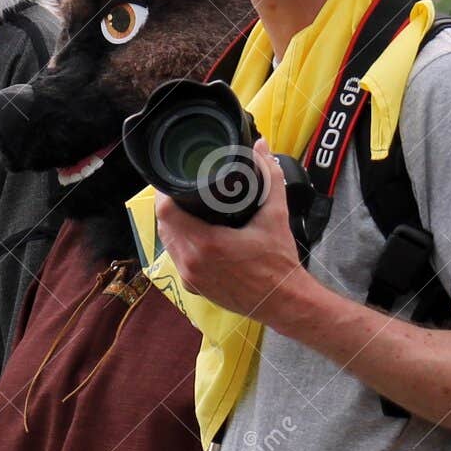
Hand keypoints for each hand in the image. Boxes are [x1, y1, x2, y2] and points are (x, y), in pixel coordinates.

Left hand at [154, 138, 305, 325]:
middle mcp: (191, 263)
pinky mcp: (194, 288)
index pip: (166, 212)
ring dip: (172, 225)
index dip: (165, 193)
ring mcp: (190, 277)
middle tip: (181, 189)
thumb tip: (261, 147)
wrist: (285, 302)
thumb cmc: (280, 261)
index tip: (174, 179)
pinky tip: (191, 234)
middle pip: (164, 225)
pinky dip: (181, 244)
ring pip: (168, 243)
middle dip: (169, 206)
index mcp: (205, 244)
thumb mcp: (276, 216)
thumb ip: (269, 177)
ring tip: (184, 207)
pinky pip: (177, 259)